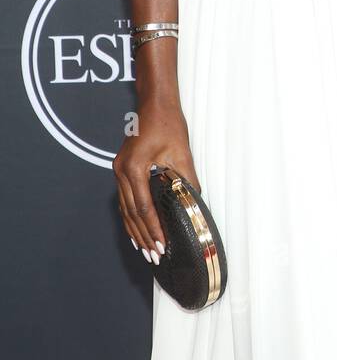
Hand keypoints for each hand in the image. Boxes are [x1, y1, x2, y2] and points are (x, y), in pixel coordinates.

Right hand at [113, 99, 200, 263]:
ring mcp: (118, 170)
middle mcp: (121, 171)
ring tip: (145, 250)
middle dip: (144, 236)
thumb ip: (186, 180)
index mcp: (134, 167)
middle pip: (131, 213)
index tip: (162, 245)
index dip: (153, 229)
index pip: (144, 207)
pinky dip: (130, 217)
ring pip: (124, 209)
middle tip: (154, 256)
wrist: (155, 103)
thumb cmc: (169, 124)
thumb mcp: (182, 153)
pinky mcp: (121, 168)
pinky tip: (136, 230)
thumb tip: (194, 202)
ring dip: (135, 231)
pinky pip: (124, 199)